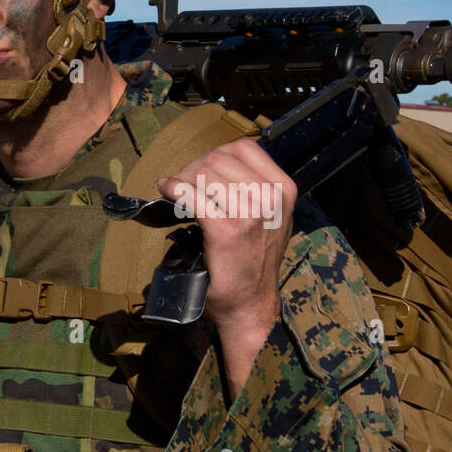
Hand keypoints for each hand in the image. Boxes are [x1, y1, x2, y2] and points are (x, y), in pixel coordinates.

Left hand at [157, 138, 296, 398]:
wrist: (251, 303)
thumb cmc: (255, 260)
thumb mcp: (273, 217)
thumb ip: (257, 188)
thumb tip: (218, 164)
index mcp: (284, 189)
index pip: (244, 148)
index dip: (215, 154)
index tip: (202, 170)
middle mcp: (270, 198)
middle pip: (219, 159)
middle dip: (194, 168)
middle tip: (183, 184)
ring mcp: (249, 213)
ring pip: (203, 174)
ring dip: (183, 179)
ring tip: (176, 191)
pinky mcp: (226, 230)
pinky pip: (192, 196)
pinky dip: (174, 189)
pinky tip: (167, 191)